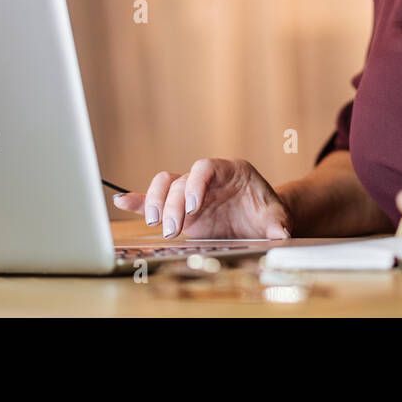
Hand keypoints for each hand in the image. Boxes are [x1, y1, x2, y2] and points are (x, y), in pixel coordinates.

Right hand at [112, 158, 292, 240]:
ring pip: (164, 185)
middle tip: (171, 228)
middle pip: (180, 181)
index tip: (192, 206)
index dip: (196, 183)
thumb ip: (277, 224)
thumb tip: (280, 234)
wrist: (261, 221)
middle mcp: (206, 179)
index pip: (206, 167)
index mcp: (230, 171)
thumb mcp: (276, 217)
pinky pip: (154, 198)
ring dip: (154, 202)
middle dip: (172, 204)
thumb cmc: (268, 213)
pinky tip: (121, 202)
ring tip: (154, 224)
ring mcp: (190, 192)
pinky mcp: (179, 208)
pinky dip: (137, 200)